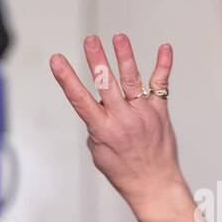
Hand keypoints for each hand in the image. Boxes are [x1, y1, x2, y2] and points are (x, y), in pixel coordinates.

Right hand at [49, 33, 205, 221]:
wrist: (155, 184)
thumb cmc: (122, 171)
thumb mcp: (98, 153)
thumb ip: (96, 126)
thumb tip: (98, 107)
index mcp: (103, 130)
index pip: (80, 99)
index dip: (67, 78)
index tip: (57, 60)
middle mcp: (123, 119)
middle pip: (107, 84)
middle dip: (97, 59)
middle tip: (90, 40)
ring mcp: (143, 113)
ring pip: (132, 79)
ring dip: (124, 56)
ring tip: (118, 37)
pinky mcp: (160, 111)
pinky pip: (161, 85)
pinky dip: (163, 65)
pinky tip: (164, 48)